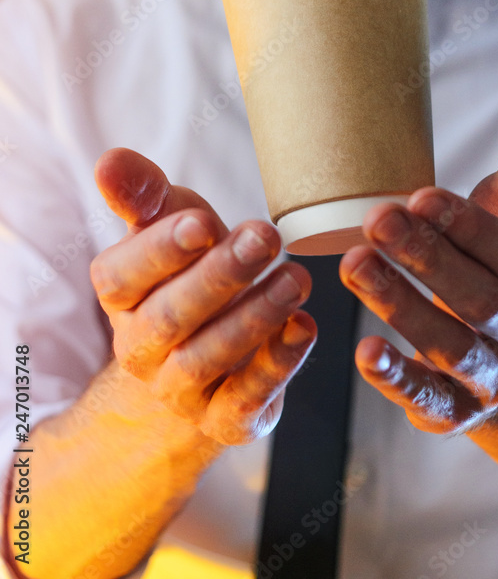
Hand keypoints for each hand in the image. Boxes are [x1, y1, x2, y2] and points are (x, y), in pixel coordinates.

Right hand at [90, 149, 315, 445]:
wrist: (198, 367)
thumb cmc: (186, 275)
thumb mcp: (169, 227)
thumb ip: (143, 195)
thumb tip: (109, 161)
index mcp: (119, 297)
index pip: (125, 274)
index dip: (162, 250)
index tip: (203, 223)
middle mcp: (140, 348)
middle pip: (172, 315)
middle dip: (220, 275)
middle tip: (264, 236)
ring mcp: (179, 390)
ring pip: (208, 357)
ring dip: (255, 315)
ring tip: (296, 278)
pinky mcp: (223, 420)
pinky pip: (244, 399)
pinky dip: (276, 365)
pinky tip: (304, 327)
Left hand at [339, 100, 497, 433]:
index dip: (469, 228)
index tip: (421, 196)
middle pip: (479, 299)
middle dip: (427, 259)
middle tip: (376, 221)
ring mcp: (493, 376)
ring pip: (451, 346)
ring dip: (401, 307)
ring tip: (355, 266)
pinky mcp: (457, 411)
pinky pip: (430, 401)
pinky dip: (398, 380)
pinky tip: (364, 353)